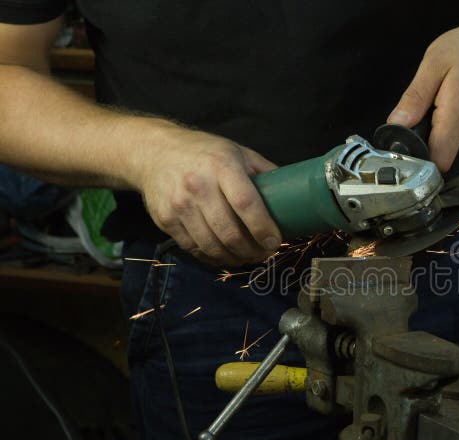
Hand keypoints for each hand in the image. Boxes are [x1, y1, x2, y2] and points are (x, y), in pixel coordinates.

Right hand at [133, 123, 280, 265]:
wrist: (153, 152)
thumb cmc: (204, 152)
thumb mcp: (237, 152)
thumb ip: (265, 173)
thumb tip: (296, 194)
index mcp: (222, 165)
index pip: (246, 204)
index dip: (263, 228)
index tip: (274, 241)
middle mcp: (198, 185)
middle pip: (229, 232)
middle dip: (251, 251)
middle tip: (264, 253)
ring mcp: (179, 204)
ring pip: (211, 246)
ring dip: (234, 258)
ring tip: (247, 257)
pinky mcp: (166, 220)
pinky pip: (194, 249)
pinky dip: (213, 258)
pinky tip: (225, 255)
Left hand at [387, 14, 458, 171]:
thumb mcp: (434, 63)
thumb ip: (415, 97)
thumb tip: (396, 124)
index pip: (438, 159)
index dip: (418, 156)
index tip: (407, 140)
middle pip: (438, 152)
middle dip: (424, 134)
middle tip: (427, 104)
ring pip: (446, 144)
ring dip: (437, 126)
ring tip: (444, 97)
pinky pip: (456, 136)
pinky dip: (449, 123)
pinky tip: (455, 100)